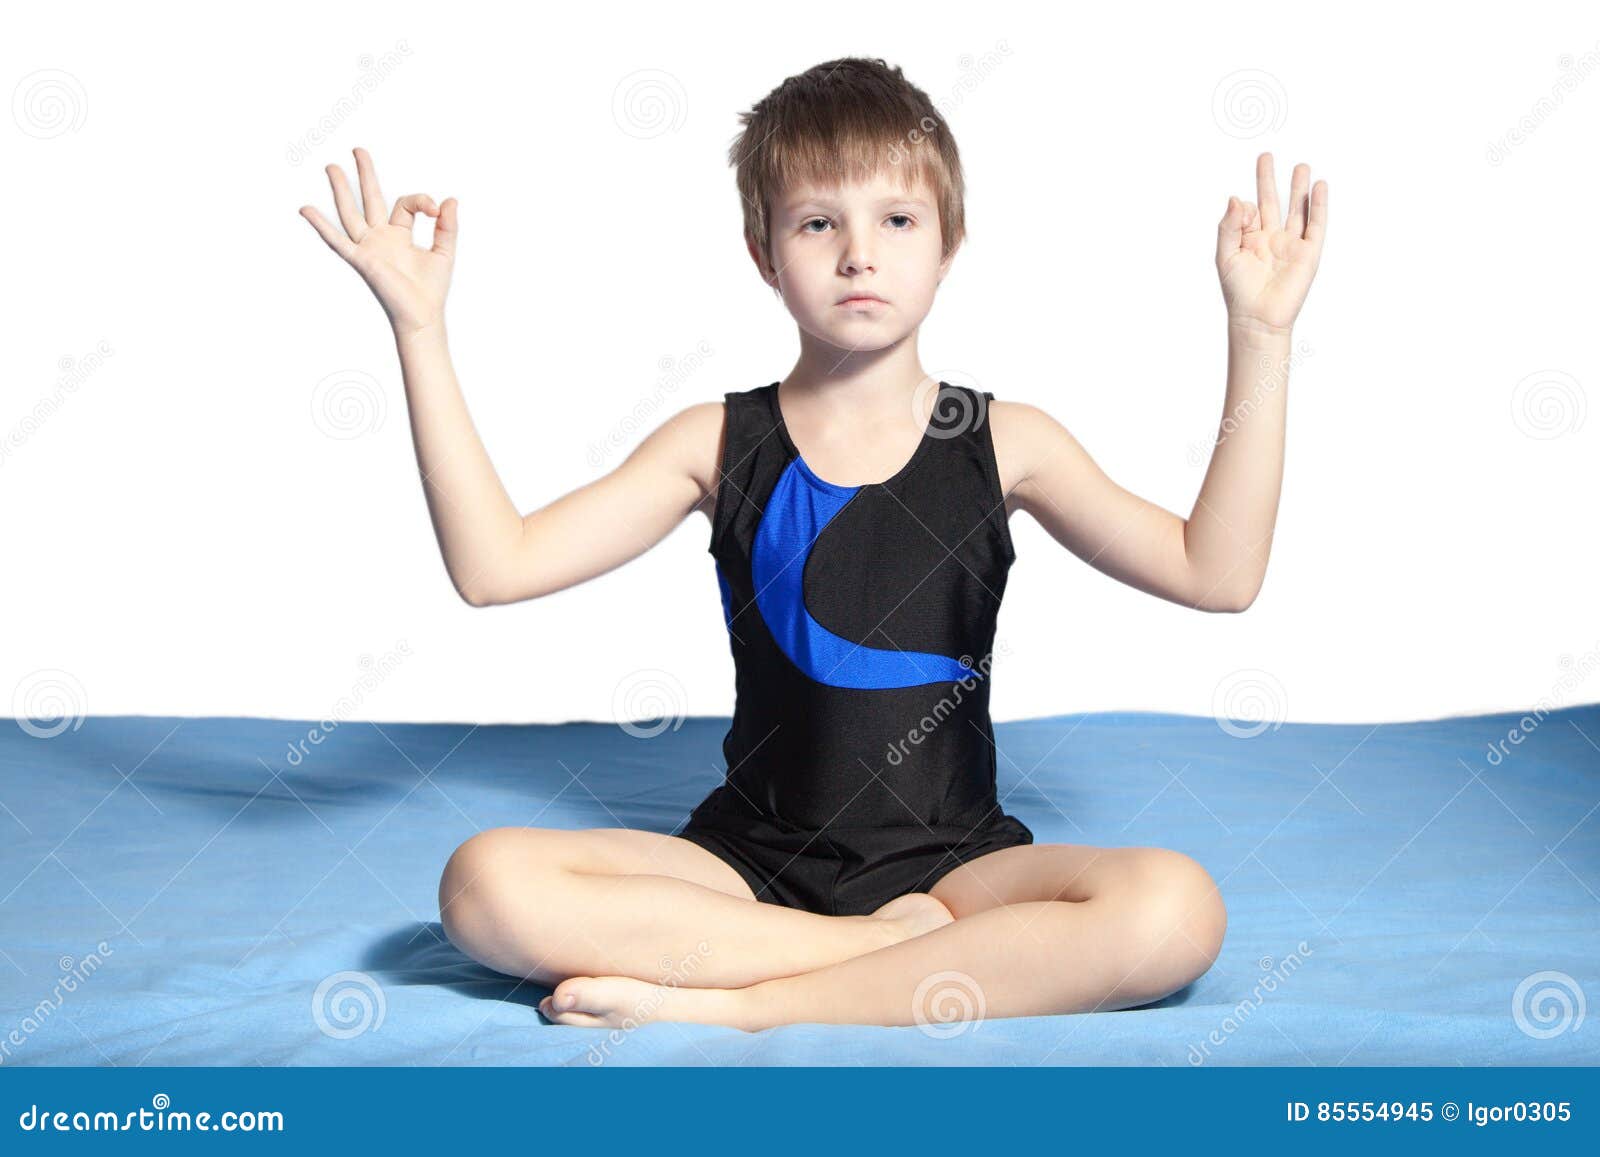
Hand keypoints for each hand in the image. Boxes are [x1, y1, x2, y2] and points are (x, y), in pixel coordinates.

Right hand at [299, 146, 456, 337]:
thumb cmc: (431, 289)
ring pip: (351, 213)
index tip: (435, 209)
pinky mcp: (362, 260)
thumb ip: (447, 226)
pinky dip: (321, 226)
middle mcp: (381, 237)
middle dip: (365, 175)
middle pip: (369, 199)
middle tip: (358, 151)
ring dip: (342, 190)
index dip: (421, 201)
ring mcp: (369, 247)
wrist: (423, 315)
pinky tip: (306, 210)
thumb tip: (450, 200)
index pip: (404, 204)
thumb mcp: (444, 251)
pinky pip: (337, 241)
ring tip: (332, 167)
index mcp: (399, 234)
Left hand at [1215, 152, 1327, 335]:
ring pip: (1296, 209)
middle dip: (1268, 179)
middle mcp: (1270, 238)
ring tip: (1301, 166)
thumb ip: (1229, 225)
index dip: (1244, 208)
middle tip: (1266, 155)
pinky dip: (1319, 205)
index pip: (1247, 211)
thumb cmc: (1238, 291)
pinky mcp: (1309, 252)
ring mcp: (1291, 244)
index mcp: (1248, 239)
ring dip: (1298, 188)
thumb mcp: (1226, 255)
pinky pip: (1316, 224)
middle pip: (1271, 201)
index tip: (1243, 214)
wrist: (1258, 317)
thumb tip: (1237, 196)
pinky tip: (1319, 186)